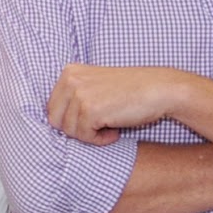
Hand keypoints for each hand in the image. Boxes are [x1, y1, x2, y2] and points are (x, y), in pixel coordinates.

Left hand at [47, 65, 177, 144]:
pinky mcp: (90, 111)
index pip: (52, 108)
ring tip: (110, 125)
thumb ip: (74, 96)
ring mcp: (79, 95)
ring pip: (69, 131)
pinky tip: (115, 131)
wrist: (160, 89)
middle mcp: (71, 80)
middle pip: (55, 121)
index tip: (91, 119)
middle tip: (98, 126)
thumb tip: (52, 121)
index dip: (70, 120)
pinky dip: (100, 140)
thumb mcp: (95, 85)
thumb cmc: (130, 91)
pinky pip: (85, 137)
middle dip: (76, 129)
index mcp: (69, 72)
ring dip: (90, 135)